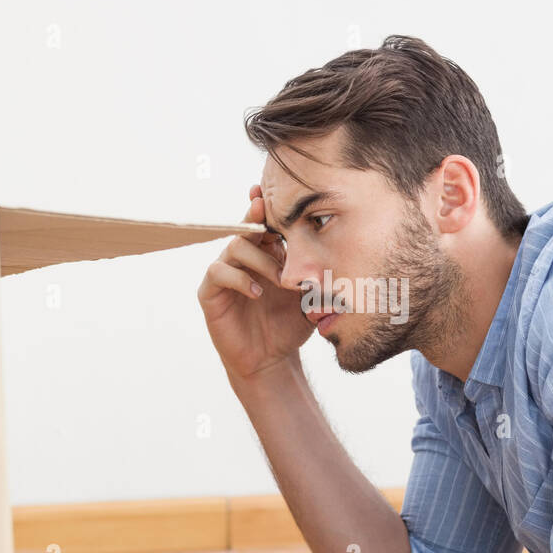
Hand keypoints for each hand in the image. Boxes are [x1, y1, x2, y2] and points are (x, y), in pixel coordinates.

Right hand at [197, 184, 313, 382]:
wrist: (271, 360)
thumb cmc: (290, 326)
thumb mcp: (309, 298)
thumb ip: (317, 276)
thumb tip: (342, 257)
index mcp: (266, 254)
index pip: (266, 224)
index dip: (270, 208)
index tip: (273, 193)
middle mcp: (243, 259)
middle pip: (247, 227)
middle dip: (258, 216)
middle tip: (265, 208)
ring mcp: (225, 273)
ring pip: (235, 246)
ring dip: (261, 259)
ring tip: (280, 279)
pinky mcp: (210, 292)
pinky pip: (218, 272)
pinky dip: (240, 279)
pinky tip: (258, 292)